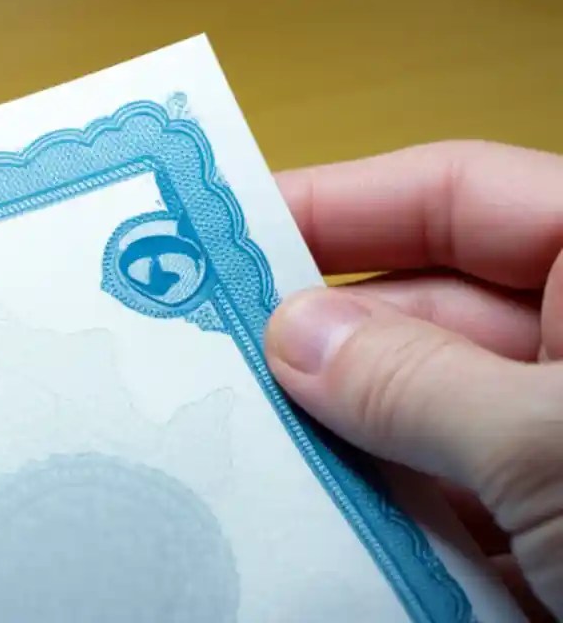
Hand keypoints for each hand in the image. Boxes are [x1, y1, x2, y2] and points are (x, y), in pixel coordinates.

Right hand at [266, 141, 562, 620]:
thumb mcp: (559, 446)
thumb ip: (417, 380)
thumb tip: (295, 334)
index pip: (460, 199)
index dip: (342, 202)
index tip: (227, 226)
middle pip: (424, 308)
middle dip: (318, 334)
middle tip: (204, 353)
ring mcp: (561, 446)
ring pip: (417, 412)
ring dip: (332, 430)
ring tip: (234, 436)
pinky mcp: (545, 531)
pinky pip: (435, 496)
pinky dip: (372, 507)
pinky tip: (305, 513)